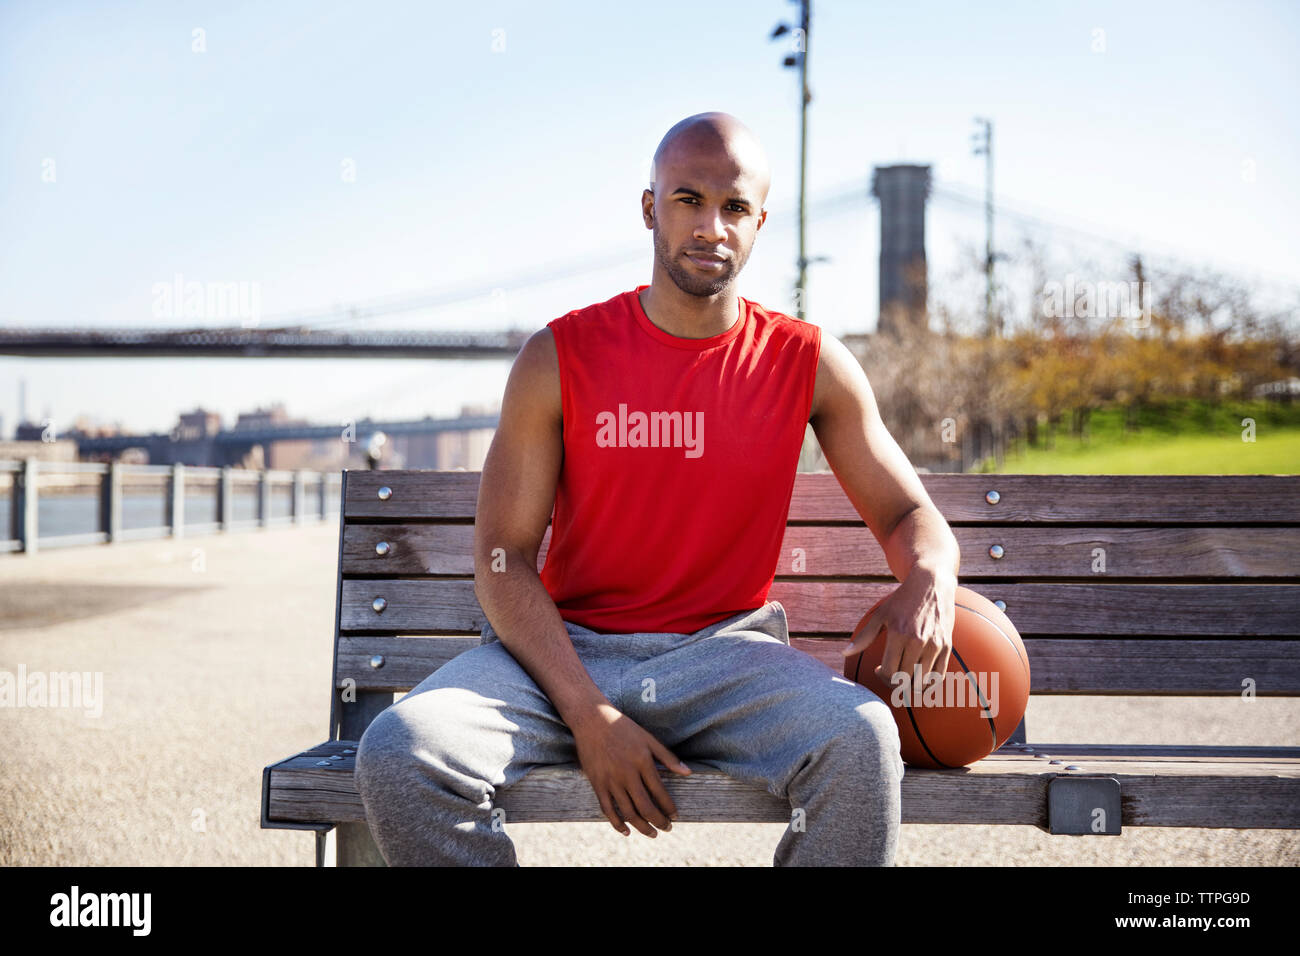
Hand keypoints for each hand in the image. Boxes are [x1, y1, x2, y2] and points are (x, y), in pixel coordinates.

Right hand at [570, 703, 691, 837]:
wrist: (592, 720)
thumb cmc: (623, 728)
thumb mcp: (648, 738)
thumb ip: (668, 757)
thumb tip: (688, 773)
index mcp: (642, 762)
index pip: (660, 792)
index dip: (669, 808)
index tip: (675, 816)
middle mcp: (627, 774)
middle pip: (646, 807)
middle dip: (659, 821)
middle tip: (667, 828)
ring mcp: (610, 780)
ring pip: (628, 812)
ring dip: (642, 827)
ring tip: (651, 833)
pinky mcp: (597, 784)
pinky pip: (608, 810)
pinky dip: (617, 823)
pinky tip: (626, 831)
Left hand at [841, 567, 956, 686]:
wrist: (931, 584)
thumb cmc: (902, 600)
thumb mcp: (881, 615)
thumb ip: (863, 637)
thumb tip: (844, 653)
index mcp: (898, 634)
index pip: (889, 671)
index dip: (881, 676)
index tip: (879, 670)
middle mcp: (917, 641)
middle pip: (904, 679)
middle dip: (894, 683)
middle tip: (890, 675)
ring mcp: (934, 645)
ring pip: (921, 681)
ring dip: (910, 686)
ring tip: (904, 678)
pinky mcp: (946, 646)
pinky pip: (938, 676)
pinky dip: (928, 684)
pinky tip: (919, 678)